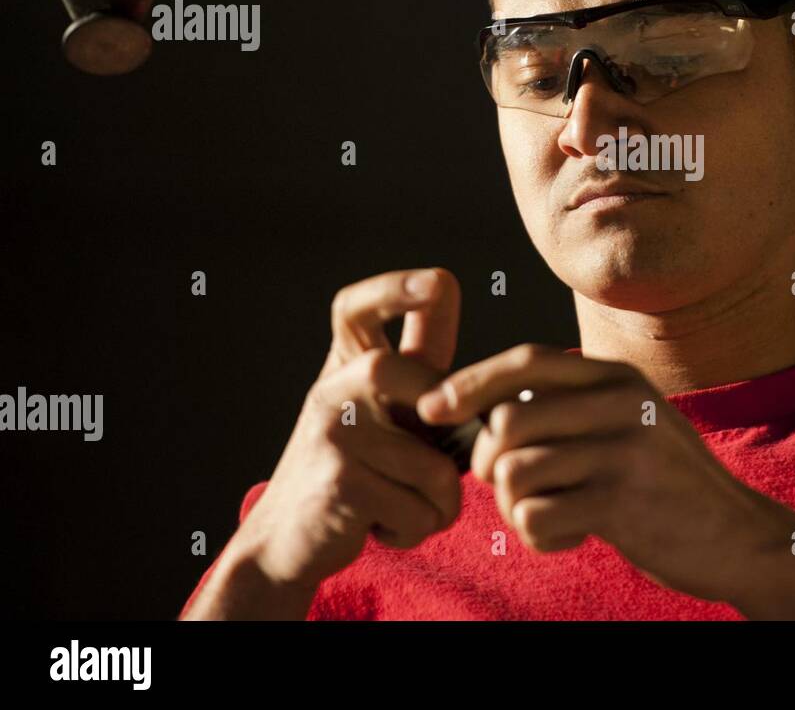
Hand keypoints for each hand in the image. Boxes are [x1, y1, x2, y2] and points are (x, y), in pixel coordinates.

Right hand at [233, 268, 464, 590]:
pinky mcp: (342, 483)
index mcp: (349, 364)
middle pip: (421, 384)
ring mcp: (335, 432)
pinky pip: (422, 508)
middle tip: (434, 469)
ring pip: (439, 468)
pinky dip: (418, 528)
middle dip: (454, 436)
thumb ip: (423, 374)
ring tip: (400, 502)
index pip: (358, 308)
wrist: (286, 540)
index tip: (437, 280)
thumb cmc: (357, 471)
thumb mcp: (382, 412)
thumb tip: (482, 339)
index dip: (397, 287)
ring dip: (436, 502)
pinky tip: (384, 525)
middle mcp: (336, 387)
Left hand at [414, 344, 780, 603]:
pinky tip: (571, 537)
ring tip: (551, 516)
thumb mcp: (626, 422)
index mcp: (616, 376)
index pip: (524, 361)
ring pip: (514, 472)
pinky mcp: (621, 500)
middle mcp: (619, 401)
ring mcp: (623, 449)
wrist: (738, 536)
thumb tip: (480, 407)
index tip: (430, 408)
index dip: (468, 382)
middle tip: (515, 491)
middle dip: (489, 464)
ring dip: (516, 508)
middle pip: (505, 422)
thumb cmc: (664, 482)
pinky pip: (536, 517)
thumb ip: (569, 405)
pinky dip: (540, 537)